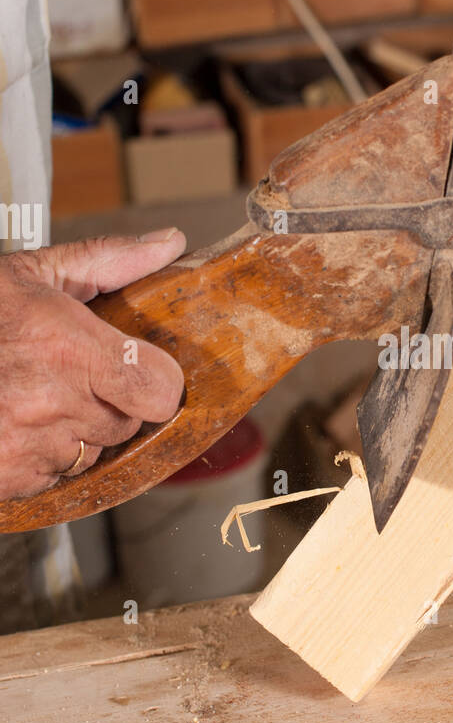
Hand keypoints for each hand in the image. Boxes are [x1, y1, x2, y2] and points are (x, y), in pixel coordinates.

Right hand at [0, 230, 186, 500]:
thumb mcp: (29, 275)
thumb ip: (107, 262)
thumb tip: (167, 243)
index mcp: (69, 348)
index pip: (160, 390)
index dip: (155, 379)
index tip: (138, 367)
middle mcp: (53, 403)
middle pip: (129, 422)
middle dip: (111, 401)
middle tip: (70, 375)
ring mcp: (30, 448)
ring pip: (91, 452)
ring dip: (74, 431)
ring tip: (31, 396)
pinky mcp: (11, 479)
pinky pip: (53, 477)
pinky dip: (39, 458)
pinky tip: (10, 423)